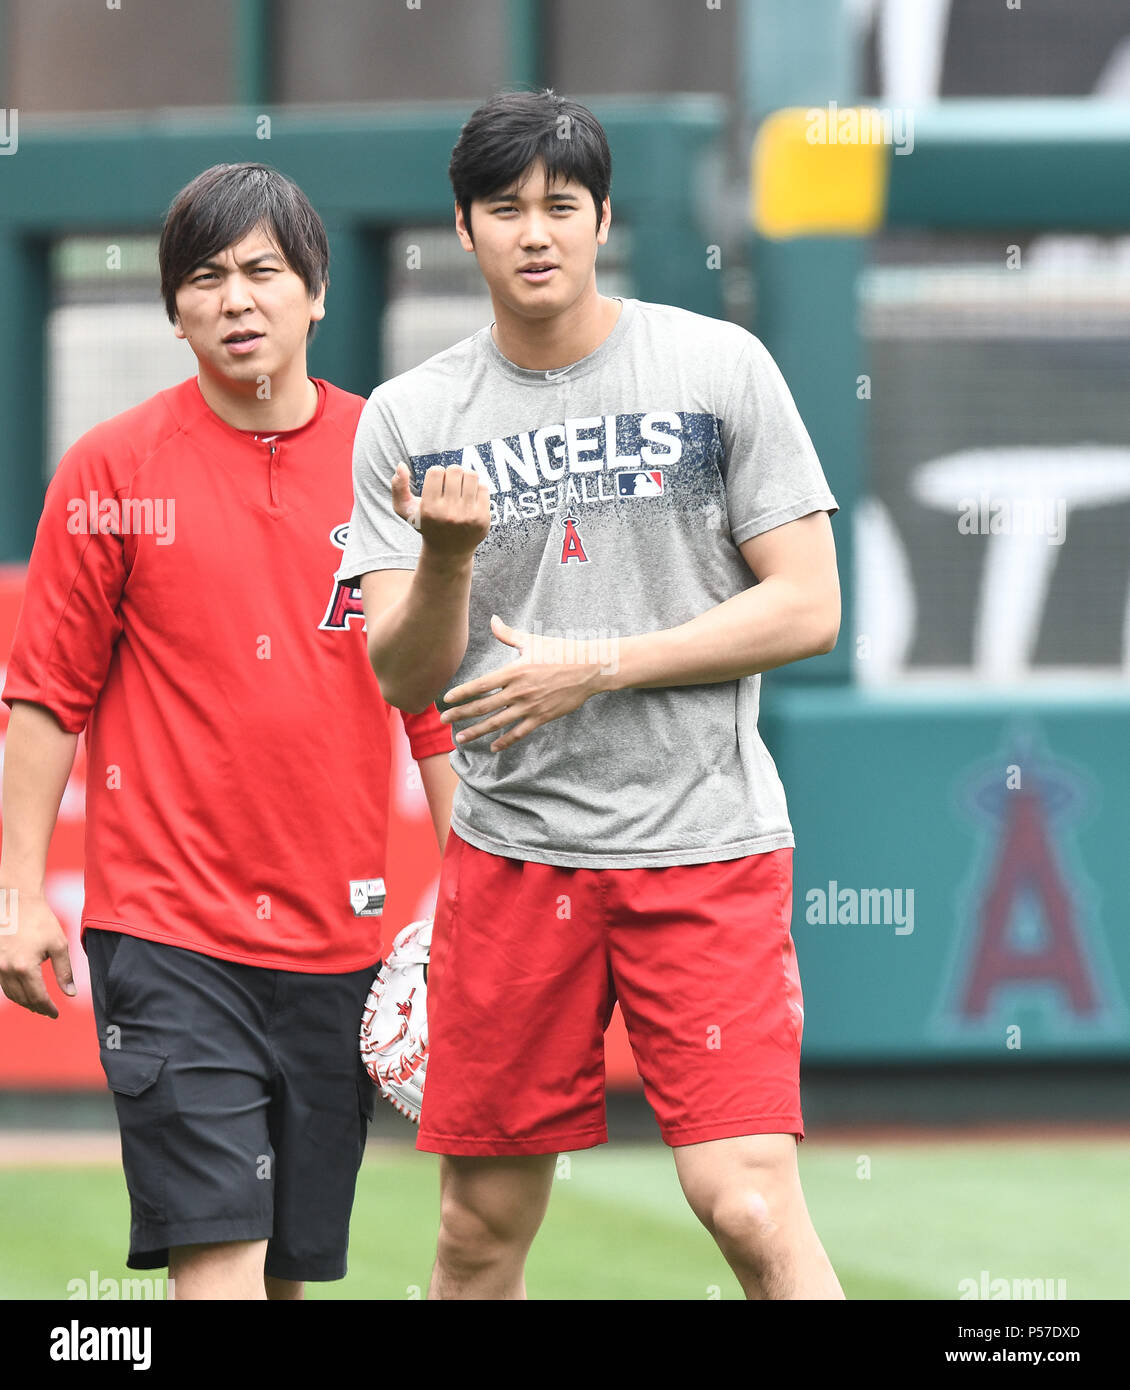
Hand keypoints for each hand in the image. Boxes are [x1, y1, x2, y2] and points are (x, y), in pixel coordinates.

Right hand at [0, 888, 75, 1018]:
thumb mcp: (59, 945)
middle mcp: (6, 970)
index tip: (55, 1014)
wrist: (17, 902)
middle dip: (36, 1007)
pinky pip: (2, 984)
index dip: (47, 1008)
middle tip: (48, 1010)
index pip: (37, 997)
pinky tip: (24, 990)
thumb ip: (65, 971)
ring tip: (38, 1004)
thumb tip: (70, 993)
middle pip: (22, 999)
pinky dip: (14, 991)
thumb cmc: (41, 921)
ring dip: (24, 1001)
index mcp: (25, 967)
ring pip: (10, 993)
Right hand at [391, 463, 489, 559]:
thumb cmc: (426, 525)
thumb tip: (401, 464)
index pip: (436, 471)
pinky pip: (484, 488)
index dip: (436, 473)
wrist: (449, 552)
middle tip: (450, 482)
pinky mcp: (483, 518)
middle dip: (452, 473)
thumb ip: (398, 487)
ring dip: (466, 477)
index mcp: (429, 509)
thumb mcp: (406, 510)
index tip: (437, 482)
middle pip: (455, 470)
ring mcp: (468, 516)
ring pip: (471, 475)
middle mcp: (449, 513)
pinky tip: (470, 497)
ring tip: (461, 486)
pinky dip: (477, 488)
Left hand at [441, 615, 609, 751]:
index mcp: (514, 671)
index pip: (481, 685)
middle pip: (483, 706)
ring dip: (477, 731)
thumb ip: (508, 635)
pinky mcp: (542, 717)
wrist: (589, 669)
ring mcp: (530, 706)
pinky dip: (505, 741)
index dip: (462, 693)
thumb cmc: (560, 652)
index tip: (446, 700)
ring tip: (461, 739)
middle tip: (444, 720)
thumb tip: (493, 620)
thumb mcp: (532, 641)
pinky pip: (519, 732)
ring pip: (497, 723)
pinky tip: (493, 747)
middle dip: (461, 714)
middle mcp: (518, 691)